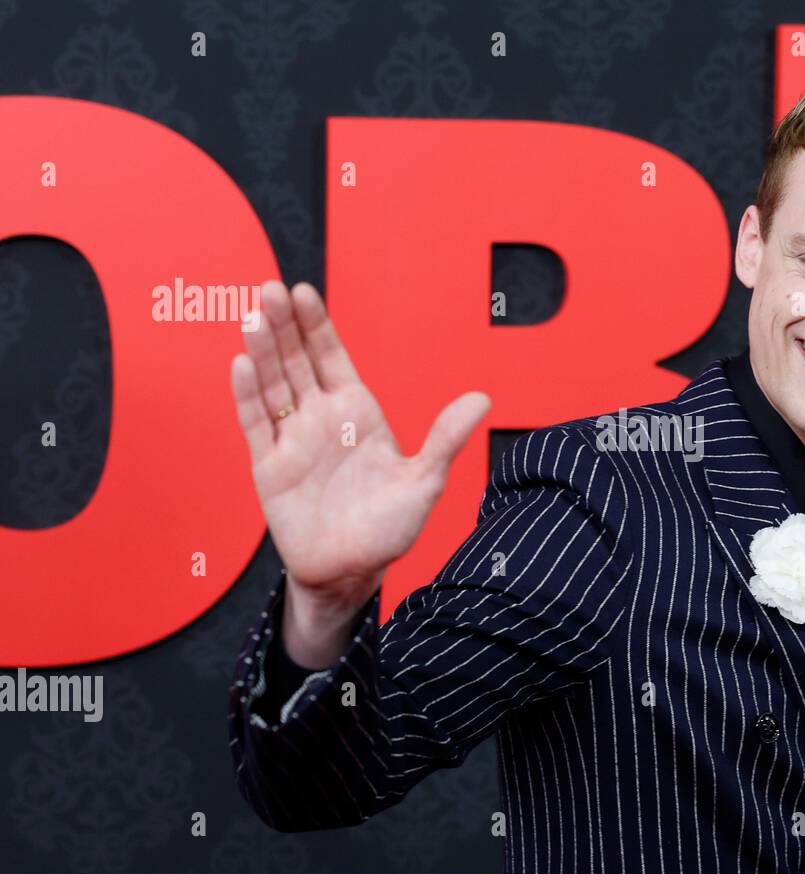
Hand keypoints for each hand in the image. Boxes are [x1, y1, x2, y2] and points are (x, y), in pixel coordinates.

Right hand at [230, 280, 489, 611]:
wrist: (352, 572)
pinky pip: (255, 423)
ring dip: (262, 350)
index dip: (317, 326)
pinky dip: (247, 394)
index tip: (303, 292)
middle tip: (271, 290)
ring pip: (273, 384)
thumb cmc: (390, 529)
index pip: (332, 357)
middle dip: (284, 326)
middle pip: (297, 361)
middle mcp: (321, 418)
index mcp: (357, 412)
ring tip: (252, 316)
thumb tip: (483, 399)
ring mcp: (292, 439)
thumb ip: (446, 439)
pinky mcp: (269, 466)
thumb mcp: (425, 482)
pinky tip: (241, 363)